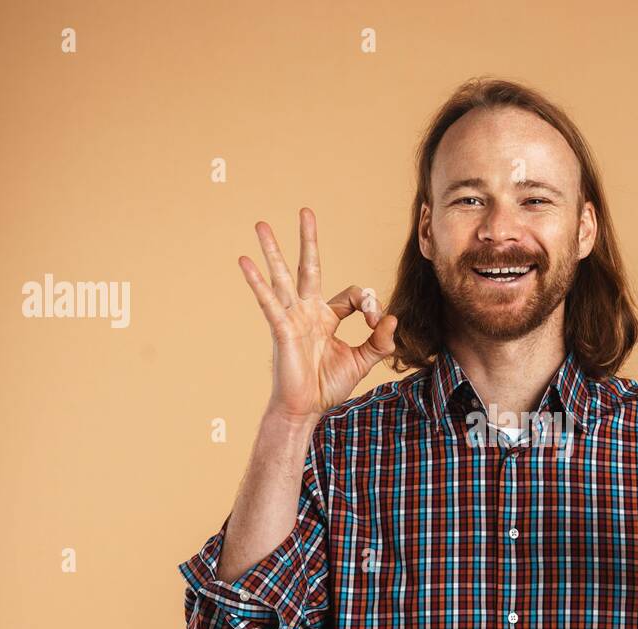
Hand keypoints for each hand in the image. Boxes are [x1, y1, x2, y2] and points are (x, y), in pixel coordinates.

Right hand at [238, 207, 397, 421]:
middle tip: (305, 211)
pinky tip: (245, 261)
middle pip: (309, 267)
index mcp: (327, 317)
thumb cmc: (328, 385)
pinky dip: (257, 281)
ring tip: (261, 225)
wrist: (306, 408)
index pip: (352, 294)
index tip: (375, 322)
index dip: (368, 303)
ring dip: (273, 250)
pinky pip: (269, 300)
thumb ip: (379, 341)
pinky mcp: (281, 328)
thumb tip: (392, 319)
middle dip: (308, 240)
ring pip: (283, 277)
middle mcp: (307, 311)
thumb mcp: (362, 361)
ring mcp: (292, 317)